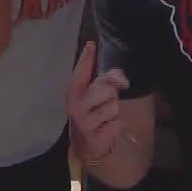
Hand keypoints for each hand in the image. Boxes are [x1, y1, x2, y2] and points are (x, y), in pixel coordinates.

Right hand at [65, 42, 129, 160]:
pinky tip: (107, 128)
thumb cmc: (91, 114)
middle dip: (112, 93)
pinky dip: (116, 125)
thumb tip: (109, 64)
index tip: (92, 44)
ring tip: (105, 117)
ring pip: (114, 106)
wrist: (86, 146)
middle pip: (107, 88)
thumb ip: (102, 76)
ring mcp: (84, 122)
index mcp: (73, 91)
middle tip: (108, 100)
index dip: (87, 58)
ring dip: (115, 111)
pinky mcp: (95, 137)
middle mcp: (75, 105)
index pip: (81, 71)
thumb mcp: (93, 94)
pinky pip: (117, 123)